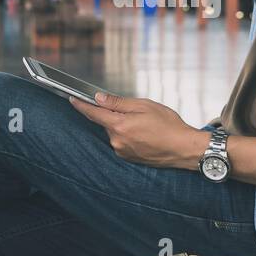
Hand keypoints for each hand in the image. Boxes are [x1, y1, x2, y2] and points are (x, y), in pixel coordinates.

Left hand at [70, 92, 209, 169]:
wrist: (183, 148)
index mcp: (120, 125)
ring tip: (146, 125)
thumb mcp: (144, 106)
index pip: (94, 113)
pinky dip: (129, 135)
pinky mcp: (128, 158)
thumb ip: (118, 102)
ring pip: (115, 132)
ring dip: (124, 125)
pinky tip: (145, 134)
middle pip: (106, 122)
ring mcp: (122, 151)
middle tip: (136, 111)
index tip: (73, 99)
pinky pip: (122, 141)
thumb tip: (99, 98)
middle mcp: (117, 141)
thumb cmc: (168, 126)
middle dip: (116, 114)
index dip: (82, 105)